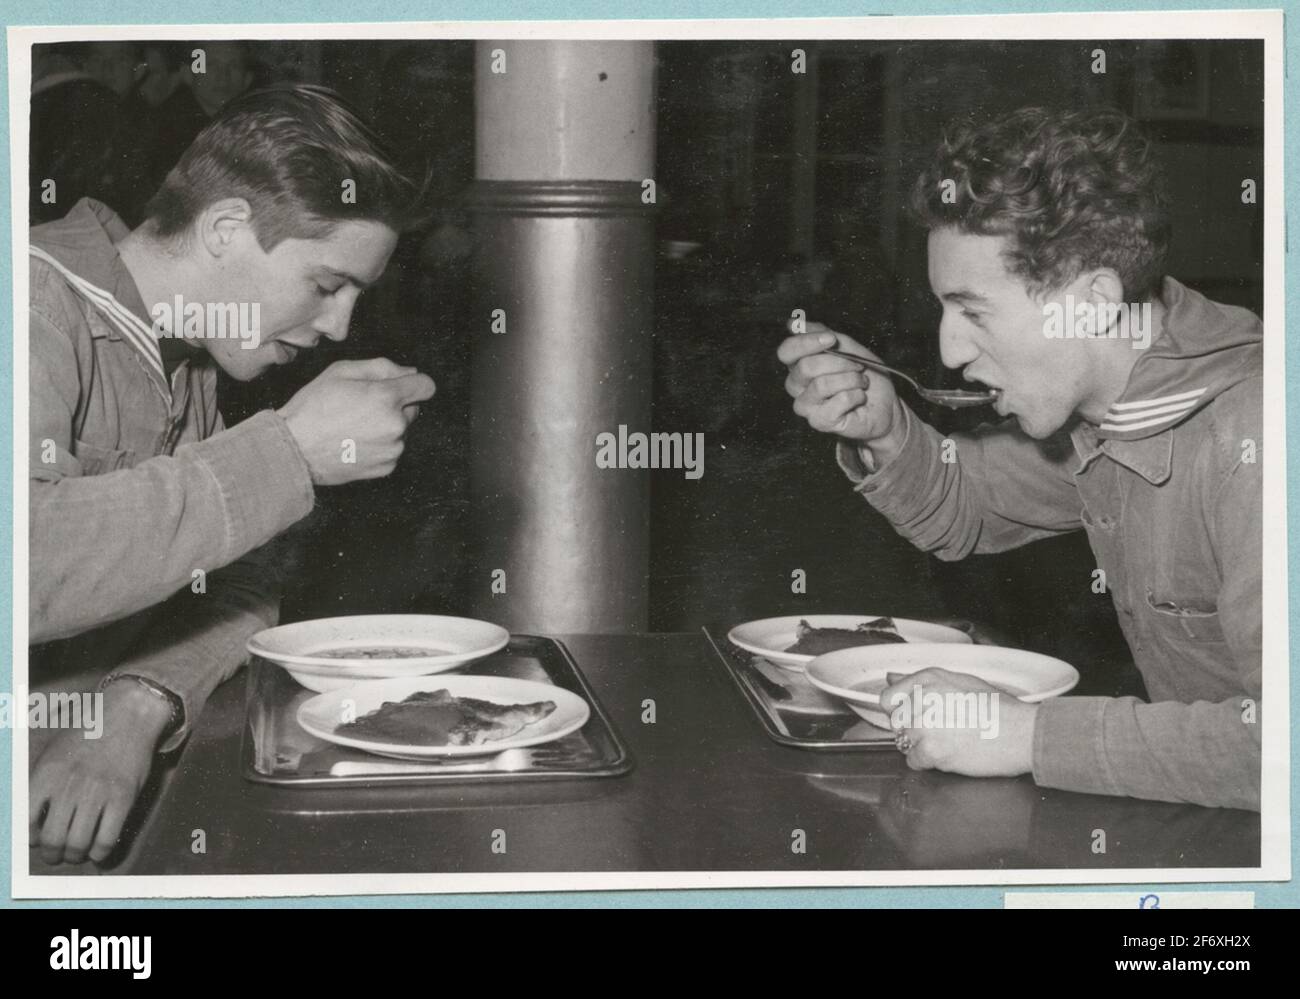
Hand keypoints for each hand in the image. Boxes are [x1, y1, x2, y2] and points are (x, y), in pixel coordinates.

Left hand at [29, 681, 171, 864]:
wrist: (128, 714)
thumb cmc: (89, 733)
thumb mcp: (54, 752)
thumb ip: (41, 784)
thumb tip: (33, 819)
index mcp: (46, 774)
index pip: (26, 822)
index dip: (31, 838)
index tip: (38, 839)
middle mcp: (69, 786)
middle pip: (53, 840)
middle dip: (53, 853)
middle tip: (58, 853)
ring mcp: (98, 792)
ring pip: (78, 844)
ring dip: (76, 855)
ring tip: (78, 852)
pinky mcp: (123, 797)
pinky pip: (107, 839)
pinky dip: (101, 852)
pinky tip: (100, 848)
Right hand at [278, 358, 435, 484]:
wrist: (294, 450)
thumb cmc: (312, 408)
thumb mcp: (341, 372)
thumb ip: (381, 367)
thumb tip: (409, 372)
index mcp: (386, 398)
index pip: (426, 386)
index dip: (413, 383)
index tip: (399, 387)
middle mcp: (395, 425)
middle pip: (413, 408)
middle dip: (395, 405)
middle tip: (362, 406)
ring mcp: (392, 449)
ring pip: (401, 431)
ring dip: (386, 426)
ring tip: (353, 426)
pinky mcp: (387, 468)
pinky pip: (392, 450)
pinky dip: (380, 445)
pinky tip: (355, 442)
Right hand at [778, 321, 907, 459]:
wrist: (885, 405)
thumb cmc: (865, 376)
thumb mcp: (847, 347)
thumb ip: (821, 334)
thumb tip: (794, 324)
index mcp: (799, 364)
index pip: (787, 351)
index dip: (806, 342)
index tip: (831, 338)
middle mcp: (797, 386)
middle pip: (806, 367)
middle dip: (839, 362)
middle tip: (858, 366)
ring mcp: (806, 406)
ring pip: (821, 384)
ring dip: (851, 379)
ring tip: (861, 383)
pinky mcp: (819, 422)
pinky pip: (838, 401)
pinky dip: (856, 396)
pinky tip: (859, 398)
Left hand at [881, 668, 1038, 777]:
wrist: (1023, 733)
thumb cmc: (998, 709)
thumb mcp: (959, 681)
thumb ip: (920, 681)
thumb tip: (891, 678)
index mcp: (928, 679)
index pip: (889, 697)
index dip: (899, 710)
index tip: (913, 716)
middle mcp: (922, 698)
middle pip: (896, 722)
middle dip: (912, 730)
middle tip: (939, 732)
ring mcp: (925, 725)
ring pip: (904, 743)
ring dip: (921, 747)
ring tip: (950, 742)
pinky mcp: (932, 750)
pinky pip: (914, 761)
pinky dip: (929, 763)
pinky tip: (951, 754)